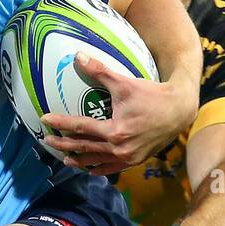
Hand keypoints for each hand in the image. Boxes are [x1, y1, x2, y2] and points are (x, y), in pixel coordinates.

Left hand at [42, 52, 195, 174]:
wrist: (179, 110)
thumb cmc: (152, 95)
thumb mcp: (124, 82)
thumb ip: (99, 71)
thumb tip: (78, 56)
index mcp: (116, 131)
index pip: (81, 127)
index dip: (61, 123)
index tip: (45, 119)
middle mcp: (121, 148)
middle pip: (85, 147)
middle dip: (64, 144)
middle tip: (46, 141)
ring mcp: (129, 157)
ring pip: (98, 161)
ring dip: (80, 160)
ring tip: (65, 159)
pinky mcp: (136, 160)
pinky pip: (113, 168)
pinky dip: (100, 168)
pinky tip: (90, 169)